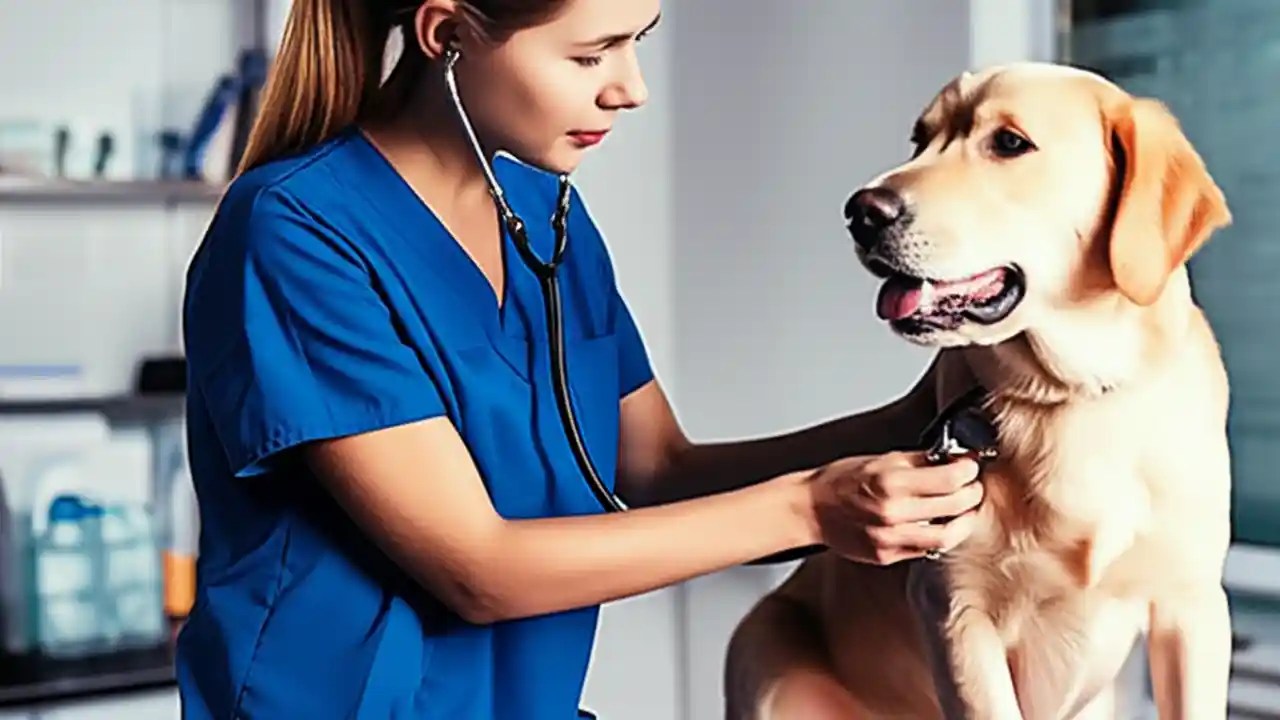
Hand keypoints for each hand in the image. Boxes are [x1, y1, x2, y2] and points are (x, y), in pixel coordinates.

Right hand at [807, 451, 982, 564]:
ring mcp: (890, 538)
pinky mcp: (887, 556)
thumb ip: (919, 461)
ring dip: (964, 521)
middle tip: (973, 485)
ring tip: (965, 510)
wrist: (811, 509)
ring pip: (948, 536)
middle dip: (972, 493)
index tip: (971, 465)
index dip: (968, 470)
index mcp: (890, 482)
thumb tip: (954, 459)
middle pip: (955, 505)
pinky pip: (926, 549)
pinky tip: (940, 524)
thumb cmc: (841, 480)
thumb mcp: (880, 459)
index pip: (950, 478)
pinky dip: (941, 537)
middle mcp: (892, 513)